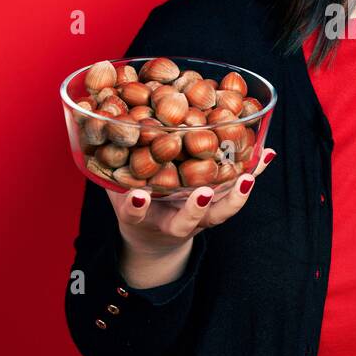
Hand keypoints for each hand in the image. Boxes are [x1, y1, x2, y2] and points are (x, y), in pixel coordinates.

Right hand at [109, 146, 277, 257]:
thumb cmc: (136, 203)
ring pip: (221, 212)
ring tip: (247, 176)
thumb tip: (90, 118)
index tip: (140, 197)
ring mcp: (200, 216)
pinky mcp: (219, 205)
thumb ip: (109, 163)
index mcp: (144, 218)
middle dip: (195, 209)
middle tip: (202, 193)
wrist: (155, 237)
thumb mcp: (116, 189)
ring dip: (235, 195)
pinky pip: (237, 192)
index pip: (136, 215)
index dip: (138, 207)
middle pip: (188, 221)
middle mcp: (175, 221)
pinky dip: (253, 173)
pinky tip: (265, 154)